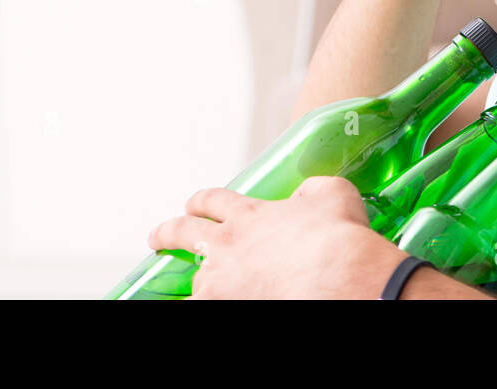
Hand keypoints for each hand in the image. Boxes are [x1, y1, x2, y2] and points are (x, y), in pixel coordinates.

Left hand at [145, 175, 402, 299]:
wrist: (339, 276)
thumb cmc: (338, 237)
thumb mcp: (330, 193)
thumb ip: (311, 191)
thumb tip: (308, 195)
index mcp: (249, 214)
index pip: (213, 201)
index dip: (201, 202)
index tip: (195, 205)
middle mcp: (227, 244)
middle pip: (183, 232)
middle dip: (167, 233)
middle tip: (158, 238)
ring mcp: (223, 281)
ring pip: (194, 279)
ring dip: (195, 280)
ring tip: (190, 288)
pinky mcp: (226, 306)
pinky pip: (197, 306)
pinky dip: (197, 303)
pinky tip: (195, 304)